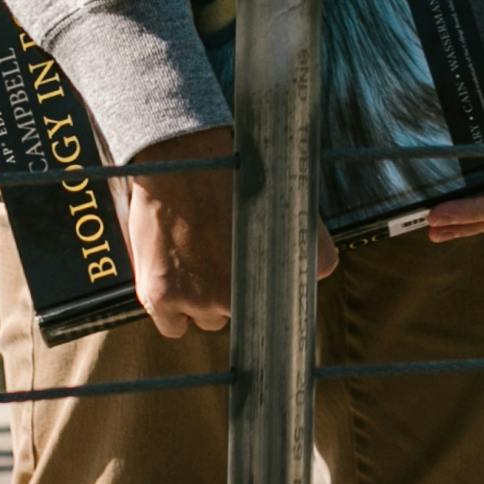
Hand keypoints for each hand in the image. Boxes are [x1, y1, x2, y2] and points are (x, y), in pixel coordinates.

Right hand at [105, 125, 334, 337]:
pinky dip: (170, 308)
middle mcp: (241, 298)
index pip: (279, 315)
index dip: (266, 303)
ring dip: (200, 301)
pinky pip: (173, 326)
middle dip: (230, 293)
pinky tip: (172, 274)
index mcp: (278, 280)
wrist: (184, 158)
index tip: (258, 293)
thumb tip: (319, 273)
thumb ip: (310, 246)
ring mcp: (202, 300)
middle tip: (218, 256)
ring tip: (194, 255)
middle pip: (237, 314)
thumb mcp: (289, 206)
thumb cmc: (236, 175)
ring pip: (206, 320)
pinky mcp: (164, 297)